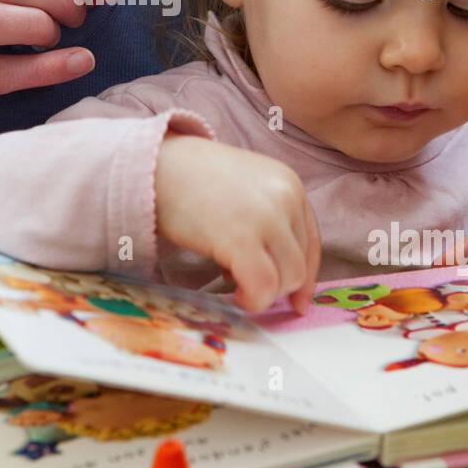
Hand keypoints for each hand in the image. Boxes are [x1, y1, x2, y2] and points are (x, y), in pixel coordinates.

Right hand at [155, 135, 321, 313]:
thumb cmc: (193, 179)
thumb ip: (270, 219)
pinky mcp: (242, 238)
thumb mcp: (246, 188)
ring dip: (263, 292)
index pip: (311, 241)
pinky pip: (263, 286)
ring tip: (233, 279)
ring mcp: (266, 217)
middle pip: (299, 264)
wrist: (157, 166)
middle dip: (276, 284)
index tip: (297, 300)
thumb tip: (278, 272)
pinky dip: (253, 299)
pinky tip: (234, 292)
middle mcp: (286, 197)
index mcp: (289, 183)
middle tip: (244, 280)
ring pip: (287, 279)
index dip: (306, 277)